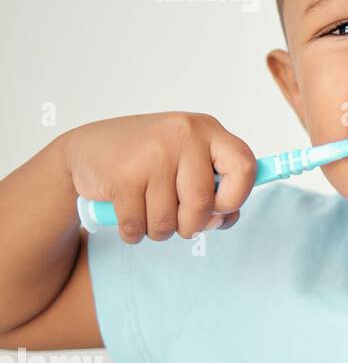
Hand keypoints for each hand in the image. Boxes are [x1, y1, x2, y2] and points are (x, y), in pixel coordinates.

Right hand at [60, 113, 257, 242]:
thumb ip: (215, 189)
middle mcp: (183, 136)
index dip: (237, 197)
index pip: (245, 167)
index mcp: (207, 130)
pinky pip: (138, 227)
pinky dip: (134, 232)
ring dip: (159, 230)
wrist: (86, 150)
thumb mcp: (187, 161)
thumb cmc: (148, 161)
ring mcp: (152, 154)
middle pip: (204, 204)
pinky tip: (129, 214)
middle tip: (179, 221)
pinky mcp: (122, 176)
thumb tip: (224, 220)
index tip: (221, 207)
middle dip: (191, 225)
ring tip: (150, 212)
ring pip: (168, 221)